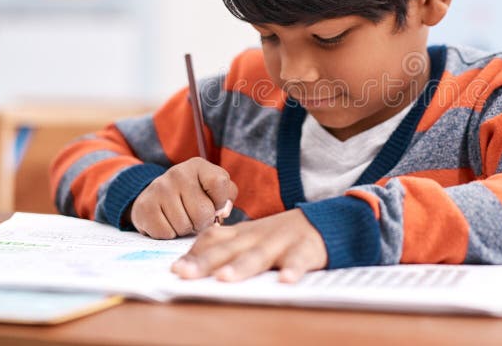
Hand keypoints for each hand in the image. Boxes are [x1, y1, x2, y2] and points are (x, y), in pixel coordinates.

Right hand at [129, 158, 237, 238]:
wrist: (157, 197)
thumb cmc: (194, 195)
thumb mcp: (213, 189)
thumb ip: (227, 197)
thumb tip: (222, 212)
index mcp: (198, 165)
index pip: (219, 183)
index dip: (221, 201)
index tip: (214, 204)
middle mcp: (177, 173)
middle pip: (203, 212)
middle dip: (202, 222)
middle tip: (195, 217)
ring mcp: (159, 188)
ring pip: (184, 225)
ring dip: (185, 229)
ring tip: (181, 218)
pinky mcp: (145, 206)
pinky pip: (166, 233)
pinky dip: (169, 234)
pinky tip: (167, 222)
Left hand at [170, 209, 327, 282]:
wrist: (325, 221)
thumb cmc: (283, 235)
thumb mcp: (253, 236)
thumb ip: (227, 246)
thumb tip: (190, 264)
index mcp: (244, 234)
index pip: (213, 239)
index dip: (194, 254)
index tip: (175, 269)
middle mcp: (258, 236)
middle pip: (229, 250)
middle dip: (205, 262)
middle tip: (184, 273)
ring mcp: (282, 242)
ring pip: (259, 255)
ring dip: (242, 266)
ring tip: (225, 278)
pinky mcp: (306, 249)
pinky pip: (299, 260)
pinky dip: (293, 269)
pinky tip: (286, 280)